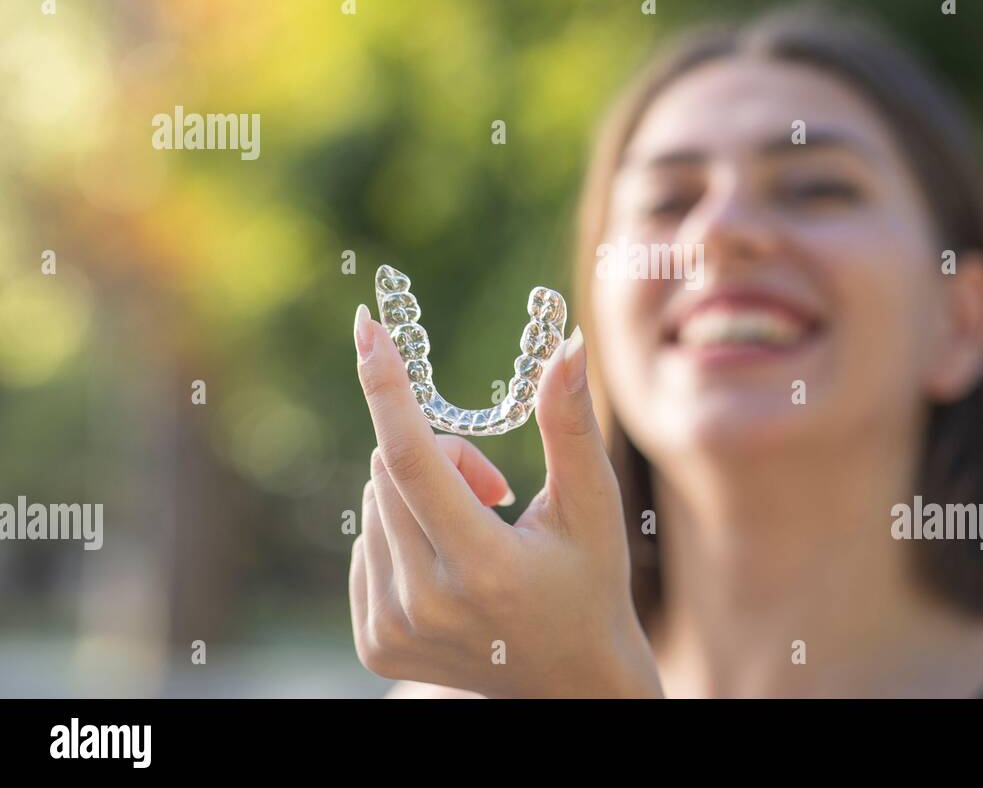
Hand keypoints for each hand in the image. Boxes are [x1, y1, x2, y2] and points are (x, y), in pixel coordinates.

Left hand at [348, 304, 663, 697]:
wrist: (573, 681)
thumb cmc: (591, 581)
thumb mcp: (591, 502)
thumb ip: (571, 421)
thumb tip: (568, 343)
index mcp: (484, 566)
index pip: (413, 459)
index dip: (387, 386)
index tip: (366, 326)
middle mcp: (427, 603)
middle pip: (392, 470)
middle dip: (441, 453)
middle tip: (494, 486)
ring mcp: (393, 629)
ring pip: (375, 502)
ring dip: (420, 493)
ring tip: (479, 531)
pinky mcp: (374, 642)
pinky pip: (365, 542)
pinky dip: (401, 531)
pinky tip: (450, 565)